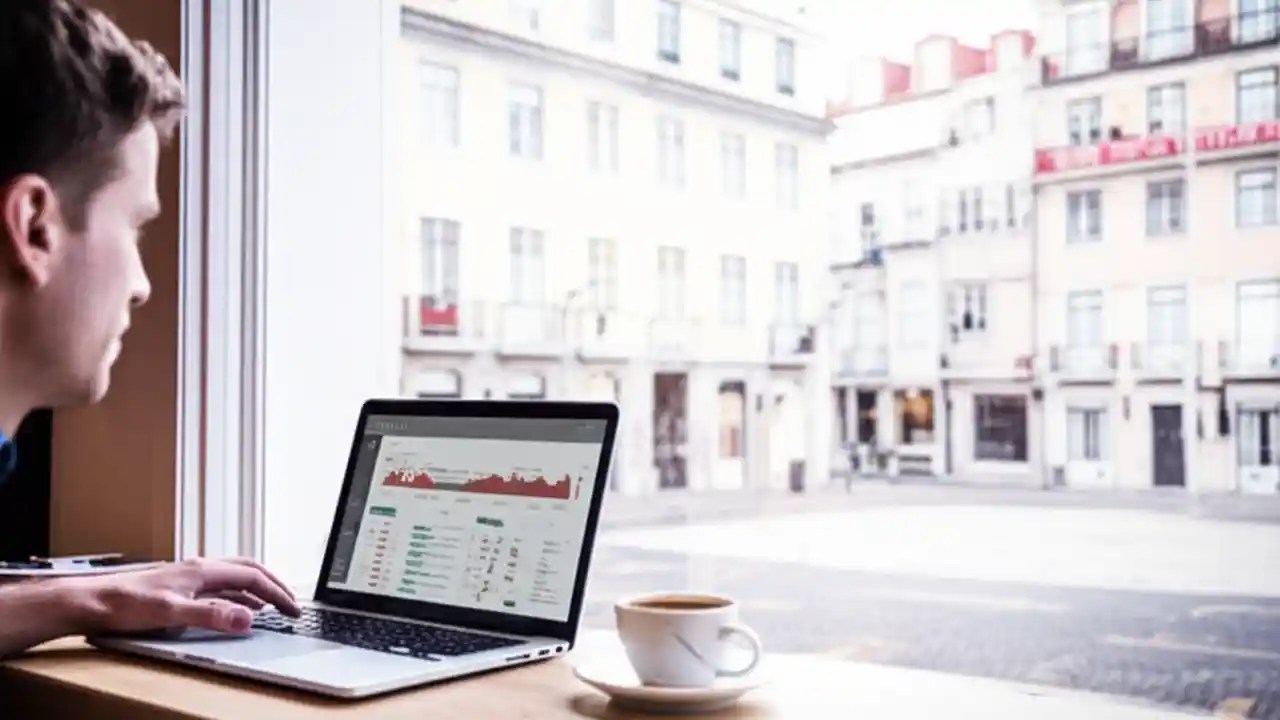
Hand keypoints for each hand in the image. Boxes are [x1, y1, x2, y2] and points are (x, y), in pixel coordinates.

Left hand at [71, 557, 300, 636]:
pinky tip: (236, 607)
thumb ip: (212, 615)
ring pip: (235, 575)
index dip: (277, 593)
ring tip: (272, 605)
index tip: (292, 609)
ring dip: (258, 588)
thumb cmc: (126, 605)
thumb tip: (248, 618)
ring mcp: (190, 575)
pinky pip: (221, 585)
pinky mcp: (181, 585)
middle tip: (291, 603)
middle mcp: (200, 568)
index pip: (253, 577)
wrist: (93, 601)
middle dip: (274, 585)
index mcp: (203, 571)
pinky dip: (239, 594)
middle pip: (249, 569)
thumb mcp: (172, 613)